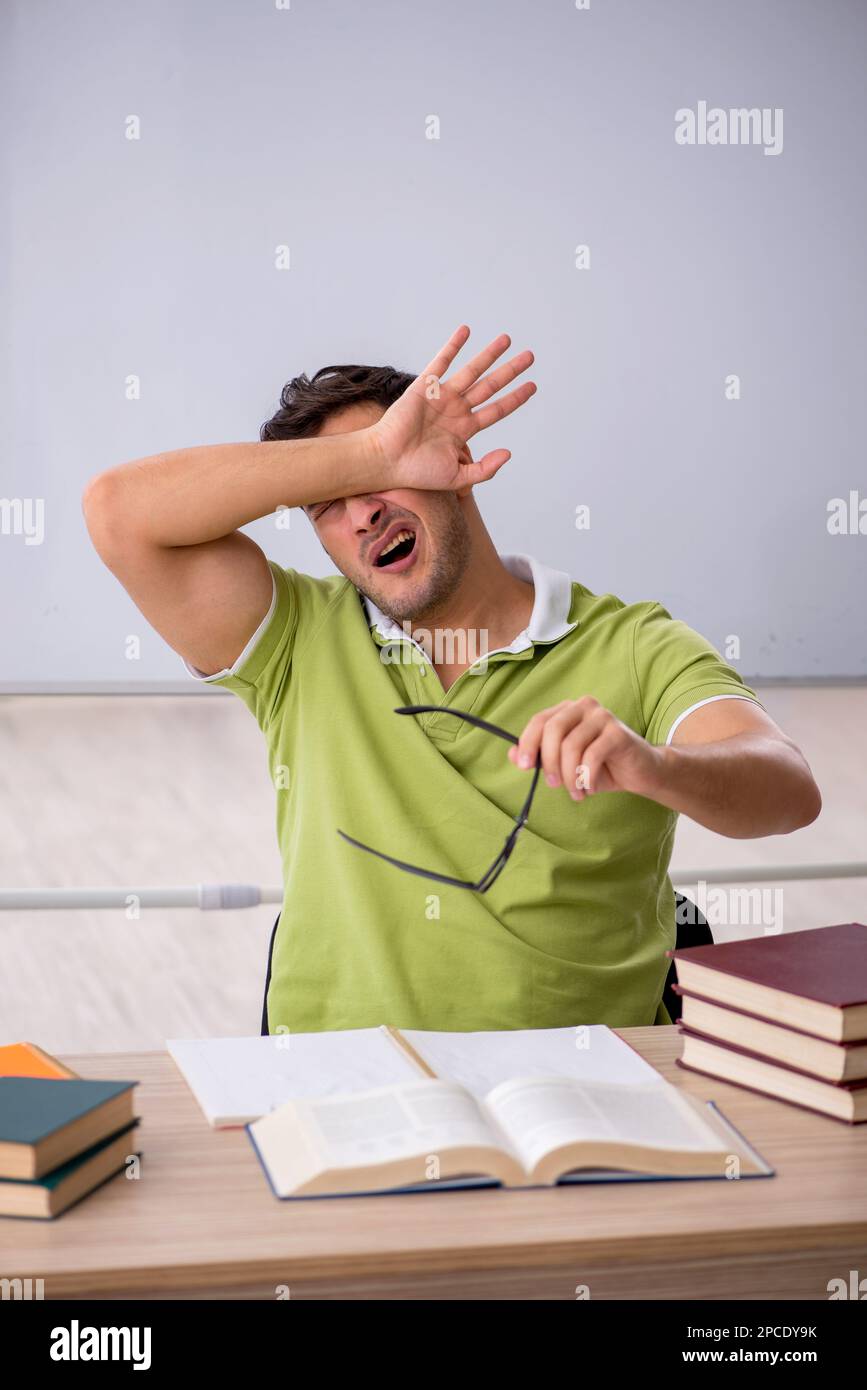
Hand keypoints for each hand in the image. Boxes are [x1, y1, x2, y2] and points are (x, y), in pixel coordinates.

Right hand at [369, 325, 535, 493]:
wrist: (388, 461)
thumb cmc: (418, 472)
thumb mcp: (458, 477)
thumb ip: (485, 469)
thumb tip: (508, 453)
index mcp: (464, 429)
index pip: (496, 410)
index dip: (515, 398)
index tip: (532, 386)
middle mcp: (456, 410)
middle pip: (490, 386)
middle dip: (510, 371)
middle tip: (529, 356)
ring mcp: (441, 396)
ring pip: (472, 371)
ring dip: (489, 355)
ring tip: (507, 339)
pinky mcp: (424, 387)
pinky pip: (442, 361)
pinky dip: (453, 346)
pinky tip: (466, 331)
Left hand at [507, 698, 666, 801]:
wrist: (640, 772)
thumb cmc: (601, 767)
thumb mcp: (565, 764)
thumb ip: (539, 757)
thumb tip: (512, 754)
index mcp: (568, 710)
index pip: (539, 721)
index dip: (527, 743)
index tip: (522, 766)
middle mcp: (584, 707)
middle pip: (553, 730)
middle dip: (548, 762)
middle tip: (554, 785)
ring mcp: (602, 717)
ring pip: (571, 746)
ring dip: (569, 776)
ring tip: (576, 792)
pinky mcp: (618, 732)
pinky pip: (591, 755)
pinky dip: (586, 777)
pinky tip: (590, 787)